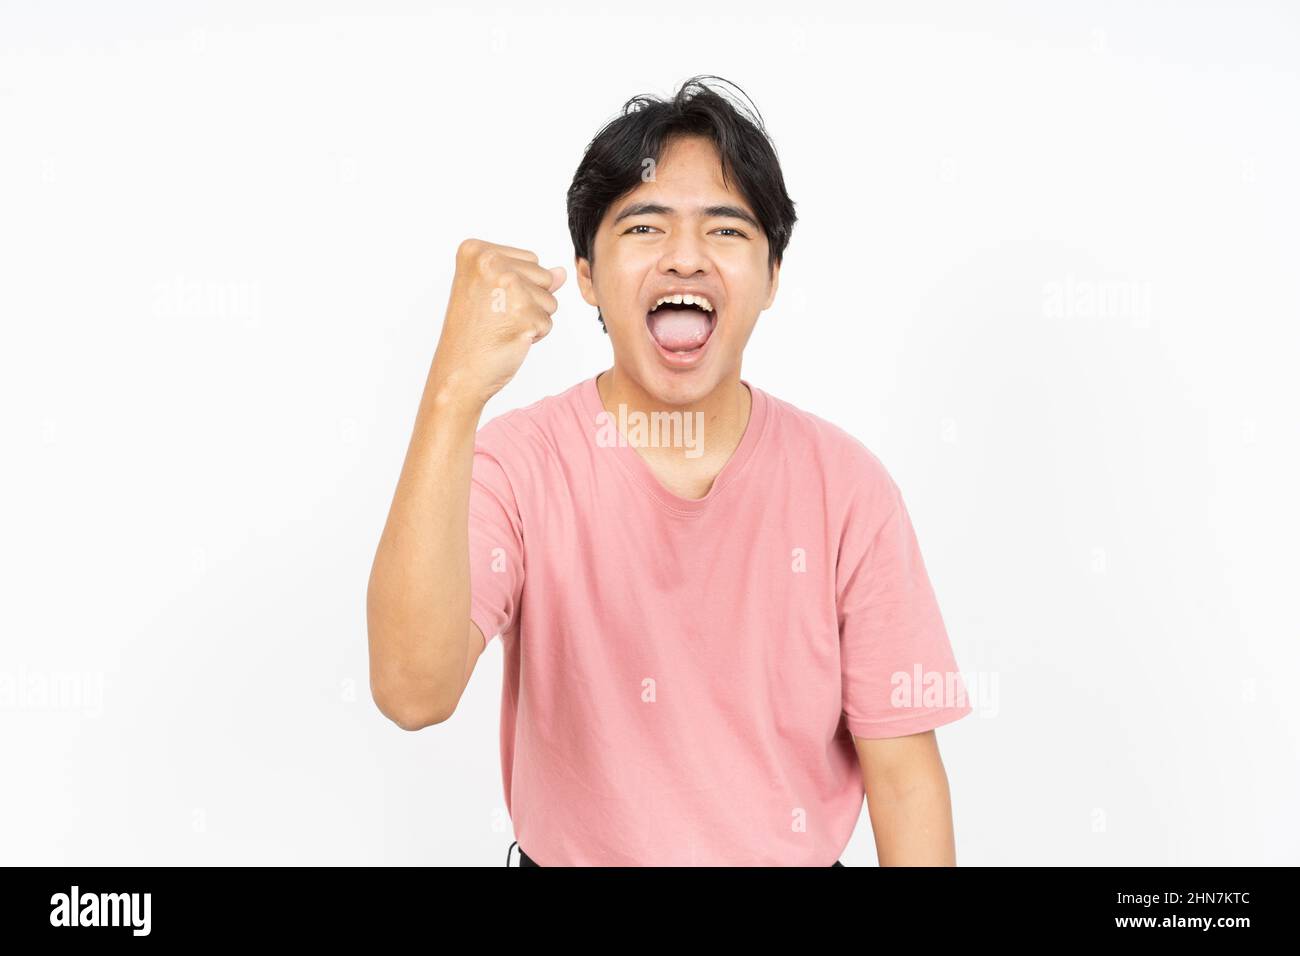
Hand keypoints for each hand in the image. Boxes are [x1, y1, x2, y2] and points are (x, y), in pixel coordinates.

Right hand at [429, 238, 565, 407]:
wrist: (458, 370)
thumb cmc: (471, 334)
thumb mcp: (493, 293)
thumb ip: (528, 277)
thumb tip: (561, 272)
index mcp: (476, 250)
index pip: (531, 259)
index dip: (518, 285)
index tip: (489, 300)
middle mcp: (490, 263)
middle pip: (544, 276)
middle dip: (529, 300)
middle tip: (496, 316)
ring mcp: (508, 288)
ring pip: (550, 299)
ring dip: (533, 318)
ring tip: (502, 326)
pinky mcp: (523, 314)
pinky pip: (548, 322)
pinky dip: (534, 335)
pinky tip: (508, 338)